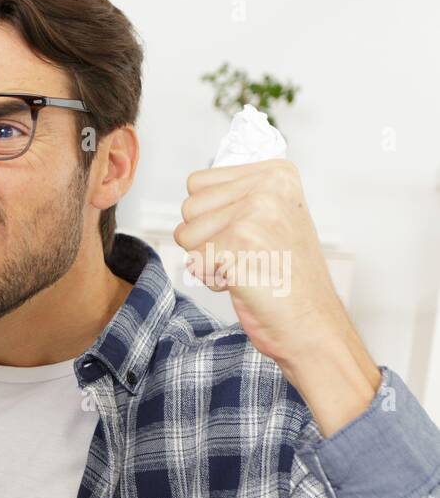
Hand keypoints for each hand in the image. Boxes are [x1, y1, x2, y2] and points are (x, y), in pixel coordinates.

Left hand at [174, 159, 378, 434]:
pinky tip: (245, 283)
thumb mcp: (272, 218)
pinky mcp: (239, 245)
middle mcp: (267, 188)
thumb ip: (237, 197)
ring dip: (207, 260)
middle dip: (206, 239)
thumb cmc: (288, 277)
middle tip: (247, 255)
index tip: (247, 235)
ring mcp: (254, 215)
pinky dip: (211, 280)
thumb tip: (193, 192)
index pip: (198, 183)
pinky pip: (193, 262)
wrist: (313, 323)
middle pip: (188, 208)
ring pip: (185, 234)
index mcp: (277, 174)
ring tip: (247, 267)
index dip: (211, 217)